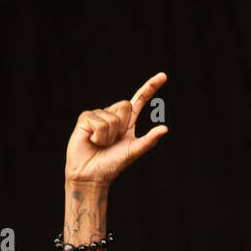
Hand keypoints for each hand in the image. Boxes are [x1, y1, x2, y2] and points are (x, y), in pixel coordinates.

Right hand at [64, 71, 167, 188]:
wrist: (91, 175)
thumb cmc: (112, 165)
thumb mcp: (133, 152)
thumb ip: (149, 140)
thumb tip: (165, 128)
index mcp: (127, 121)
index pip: (140, 99)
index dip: (151, 87)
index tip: (163, 76)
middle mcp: (113, 115)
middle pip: (126, 105)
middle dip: (122, 126)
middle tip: (112, 142)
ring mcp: (98, 115)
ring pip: (112, 117)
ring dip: (109, 136)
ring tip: (101, 144)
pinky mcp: (86, 118)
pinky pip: (99, 122)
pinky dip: (99, 136)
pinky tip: (92, 141)